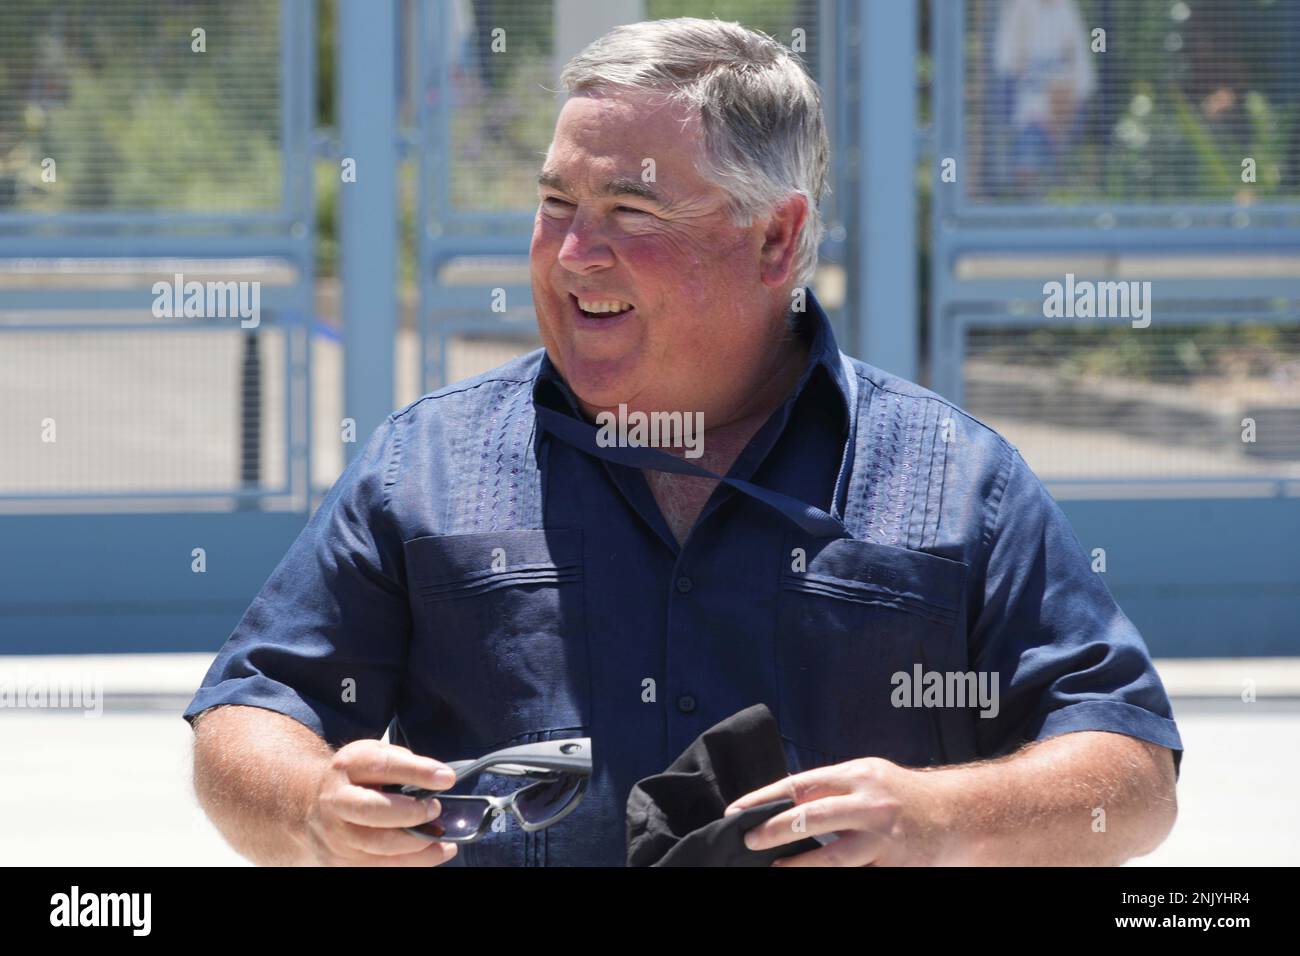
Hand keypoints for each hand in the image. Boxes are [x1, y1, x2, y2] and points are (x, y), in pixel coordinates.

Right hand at [299, 739, 460, 865]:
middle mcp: (336, 800)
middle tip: (435, 809)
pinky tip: (435, 852)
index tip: (446, 778)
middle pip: (372, 810)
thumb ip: (401, 762)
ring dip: (417, 844)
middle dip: (411, 812)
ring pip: (378, 846)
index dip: (417, 771)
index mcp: (348, 766)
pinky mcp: (340, 861)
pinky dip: (413, 861)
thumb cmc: (356, 778)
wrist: (310, 804)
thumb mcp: (372, 755)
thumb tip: (436, 778)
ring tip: (442, 839)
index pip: (382, 765)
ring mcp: (335, 834)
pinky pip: (380, 866)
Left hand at [722, 756, 952, 865]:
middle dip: (775, 830)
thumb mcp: (866, 776)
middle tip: (749, 840)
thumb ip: (830, 787)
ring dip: (799, 865)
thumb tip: (783, 800)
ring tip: (776, 867)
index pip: (800, 784)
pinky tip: (811, 876)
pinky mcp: (894, 866)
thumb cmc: (901, 793)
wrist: (957, 814)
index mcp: (857, 775)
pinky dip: (831, 877)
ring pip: (831, 857)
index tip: (737, 810)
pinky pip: (855, 875)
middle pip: (812, 817)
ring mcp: (883, 839)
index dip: (764, 797)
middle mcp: (869, 804)